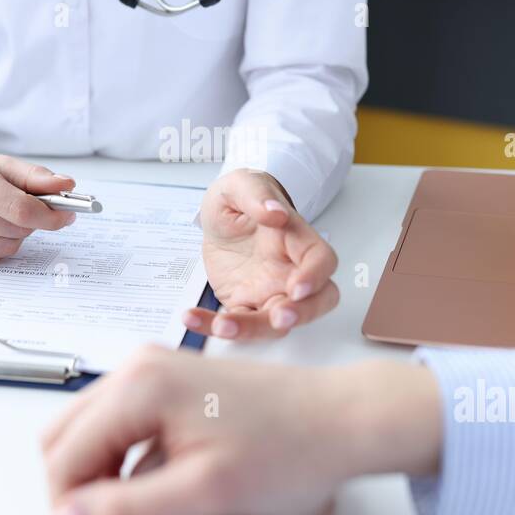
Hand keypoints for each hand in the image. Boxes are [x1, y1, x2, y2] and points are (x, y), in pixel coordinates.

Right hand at [41, 347, 442, 514]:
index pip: (63, 459)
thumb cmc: (291, 447)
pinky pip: (119, 424)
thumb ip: (128, 508)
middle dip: (75, 498)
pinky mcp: (171, 382)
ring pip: (88, 432)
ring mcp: (154, 370)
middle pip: (63, 439)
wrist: (342, 418)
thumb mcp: (205, 493)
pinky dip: (119, 463)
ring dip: (95, 482)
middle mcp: (139, 368)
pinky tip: (147, 497)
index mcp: (139, 387)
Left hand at [185, 169, 338, 340]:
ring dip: (252, 330)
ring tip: (221, 326)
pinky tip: (192, 317)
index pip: (322, 261)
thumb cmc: (240, 197)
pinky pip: (236, 324)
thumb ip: (256, 194)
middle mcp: (290, 270)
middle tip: (278, 319)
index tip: (296, 287)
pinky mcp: (245, 304)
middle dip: (301, 315)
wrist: (219, 216)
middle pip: (315, 302)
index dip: (315, 277)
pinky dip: (214, 326)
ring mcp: (270, 292)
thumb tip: (275, 213)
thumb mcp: (240, 184)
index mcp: (296, 238)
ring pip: (275, 323)